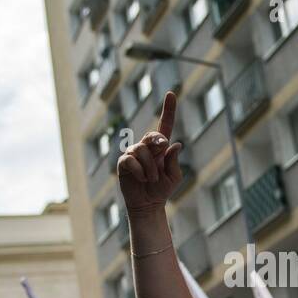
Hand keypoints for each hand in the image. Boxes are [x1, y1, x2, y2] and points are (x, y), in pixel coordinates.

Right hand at [116, 92, 183, 216]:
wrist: (147, 204)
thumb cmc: (162, 189)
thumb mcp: (174, 177)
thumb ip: (174, 161)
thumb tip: (174, 144)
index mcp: (160, 147)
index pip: (164, 125)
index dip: (168, 109)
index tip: (171, 93)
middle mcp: (146, 146)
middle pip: (151, 135)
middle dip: (157, 143)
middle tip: (161, 151)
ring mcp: (133, 153)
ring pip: (141, 150)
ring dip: (150, 167)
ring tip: (151, 179)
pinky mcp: (123, 163)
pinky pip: (130, 160)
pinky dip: (139, 171)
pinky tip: (142, 179)